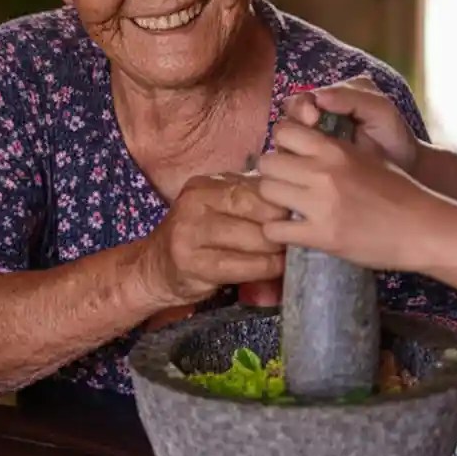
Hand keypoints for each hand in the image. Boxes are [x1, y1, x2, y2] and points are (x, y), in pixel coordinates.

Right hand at [139, 173, 288, 307]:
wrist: (154, 268)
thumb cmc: (198, 239)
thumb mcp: (218, 211)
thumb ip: (249, 204)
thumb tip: (296, 206)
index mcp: (205, 184)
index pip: (255, 187)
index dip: (282, 202)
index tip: (302, 215)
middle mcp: (194, 202)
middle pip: (255, 208)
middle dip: (281, 225)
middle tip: (299, 237)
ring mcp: (189, 231)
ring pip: (251, 237)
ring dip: (276, 250)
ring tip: (290, 255)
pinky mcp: (190, 262)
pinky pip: (239, 265)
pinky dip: (263, 269)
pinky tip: (274, 270)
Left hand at [257, 118, 434, 270]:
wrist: (422, 228)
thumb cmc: (398, 191)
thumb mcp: (367, 157)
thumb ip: (334, 149)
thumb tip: (303, 143)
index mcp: (335, 149)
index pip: (283, 130)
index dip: (281, 145)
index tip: (288, 158)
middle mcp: (323, 172)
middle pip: (267, 162)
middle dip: (272, 174)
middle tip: (284, 186)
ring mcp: (320, 204)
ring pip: (265, 192)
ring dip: (272, 202)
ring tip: (285, 209)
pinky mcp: (321, 235)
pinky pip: (275, 230)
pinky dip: (276, 233)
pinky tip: (290, 233)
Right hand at [283, 76, 420, 174]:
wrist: (406, 172)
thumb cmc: (395, 138)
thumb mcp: (380, 111)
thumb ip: (352, 98)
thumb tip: (319, 98)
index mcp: (333, 98)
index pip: (301, 99)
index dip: (301, 108)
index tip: (313, 118)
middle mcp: (317, 118)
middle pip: (287, 119)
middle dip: (294, 127)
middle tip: (309, 137)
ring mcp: (312, 143)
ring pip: (284, 141)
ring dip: (291, 148)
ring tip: (308, 158)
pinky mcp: (311, 165)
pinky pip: (292, 162)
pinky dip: (294, 165)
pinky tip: (305, 171)